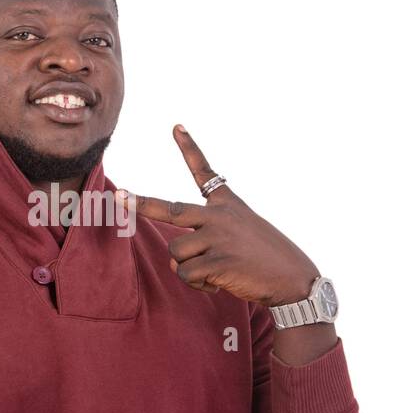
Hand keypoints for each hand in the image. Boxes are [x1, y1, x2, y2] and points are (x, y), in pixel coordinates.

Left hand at [124, 125, 319, 305]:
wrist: (294, 278)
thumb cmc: (269, 258)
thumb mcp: (243, 234)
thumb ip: (207, 239)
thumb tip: (175, 257)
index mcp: (228, 204)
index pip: (206, 172)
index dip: (189, 149)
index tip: (177, 127)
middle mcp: (220, 216)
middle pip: (170, 209)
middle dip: (141, 204)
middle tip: (118, 197)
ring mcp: (218, 237)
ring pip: (176, 252)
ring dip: (188, 268)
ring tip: (215, 272)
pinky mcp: (218, 262)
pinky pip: (187, 274)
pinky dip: (199, 285)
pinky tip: (221, 283)